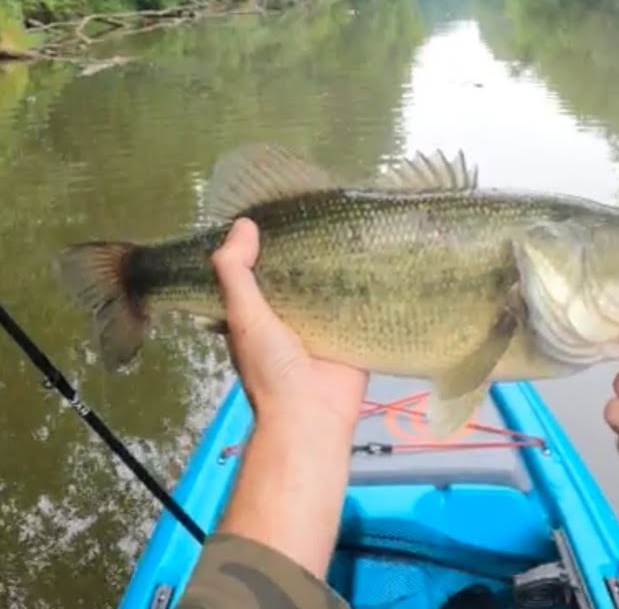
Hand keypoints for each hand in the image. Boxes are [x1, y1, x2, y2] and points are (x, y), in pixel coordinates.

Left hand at [211, 217, 368, 433]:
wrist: (313, 415)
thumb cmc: (271, 368)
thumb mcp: (244, 317)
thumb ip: (236, 273)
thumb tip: (244, 223)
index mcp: (260, 311)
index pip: (262, 267)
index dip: (268, 241)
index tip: (282, 206)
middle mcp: (291, 314)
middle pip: (300, 272)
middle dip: (311, 246)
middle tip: (328, 203)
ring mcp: (325, 323)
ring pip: (333, 284)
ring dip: (343, 261)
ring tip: (359, 216)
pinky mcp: (356, 331)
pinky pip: (362, 302)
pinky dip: (369, 282)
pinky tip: (383, 250)